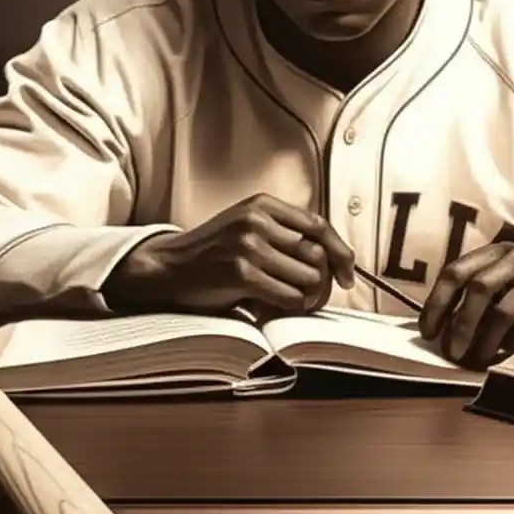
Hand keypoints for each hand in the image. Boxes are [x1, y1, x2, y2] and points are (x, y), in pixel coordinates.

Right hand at [101, 193, 355, 316]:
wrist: (165, 269)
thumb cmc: (209, 254)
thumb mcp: (245, 227)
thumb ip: (281, 232)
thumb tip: (331, 257)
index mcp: (262, 205)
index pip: (319, 225)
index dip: (341, 252)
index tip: (347, 275)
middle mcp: (258, 220)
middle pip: (318, 255)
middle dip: (323, 282)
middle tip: (315, 299)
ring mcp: (249, 246)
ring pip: (308, 278)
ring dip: (305, 298)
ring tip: (287, 302)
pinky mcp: (242, 274)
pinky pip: (290, 297)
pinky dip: (288, 308)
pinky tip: (271, 308)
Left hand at [418, 242, 513, 369]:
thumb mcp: (505, 278)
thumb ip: (475, 293)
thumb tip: (437, 329)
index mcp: (496, 252)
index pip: (455, 272)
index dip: (436, 303)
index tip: (428, 332)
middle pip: (478, 290)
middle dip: (459, 325)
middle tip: (450, 353)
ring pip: (502, 313)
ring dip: (483, 343)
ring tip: (474, 361)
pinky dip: (509, 347)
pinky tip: (501, 357)